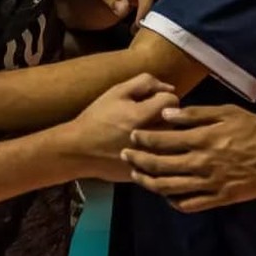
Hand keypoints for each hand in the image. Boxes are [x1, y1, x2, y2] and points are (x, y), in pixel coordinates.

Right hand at [62, 74, 177, 181]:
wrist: (79, 150)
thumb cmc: (97, 118)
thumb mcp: (116, 92)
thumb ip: (144, 83)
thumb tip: (169, 87)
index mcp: (141, 115)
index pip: (172, 100)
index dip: (163, 97)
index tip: (152, 102)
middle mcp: (149, 138)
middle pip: (176, 122)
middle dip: (166, 116)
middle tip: (150, 117)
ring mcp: (149, 158)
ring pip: (172, 142)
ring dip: (166, 135)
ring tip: (149, 133)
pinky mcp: (147, 172)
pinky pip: (165, 160)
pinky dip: (160, 153)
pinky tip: (146, 149)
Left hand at [121, 104, 255, 211]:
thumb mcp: (227, 113)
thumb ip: (195, 114)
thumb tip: (167, 114)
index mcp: (203, 139)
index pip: (164, 140)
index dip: (144, 139)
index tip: (133, 137)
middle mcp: (203, 163)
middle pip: (160, 165)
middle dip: (138, 161)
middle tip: (125, 156)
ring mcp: (210, 184)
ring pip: (170, 187)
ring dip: (149, 182)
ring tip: (137, 177)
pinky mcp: (220, 199)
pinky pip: (190, 204)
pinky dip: (174, 201)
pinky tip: (166, 195)